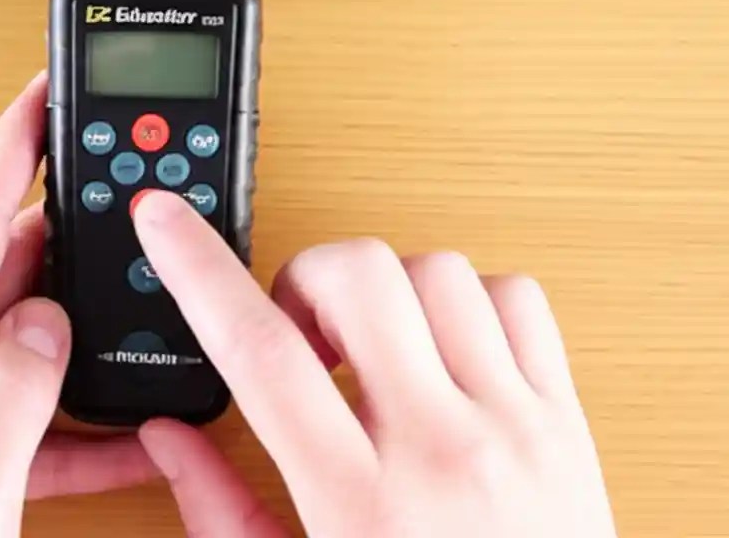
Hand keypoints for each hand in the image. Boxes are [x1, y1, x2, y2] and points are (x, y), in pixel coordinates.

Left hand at [0, 73, 155, 537]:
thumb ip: (13, 393)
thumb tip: (45, 318)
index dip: (10, 148)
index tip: (42, 94)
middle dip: (64, 244)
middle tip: (123, 220)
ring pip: (3, 344)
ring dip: (68, 339)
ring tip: (133, 332)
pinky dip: (49, 415)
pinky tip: (108, 434)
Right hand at [133, 191, 616, 536]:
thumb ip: (222, 512)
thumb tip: (170, 438)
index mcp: (360, 502)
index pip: (261, 353)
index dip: (199, 271)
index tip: (164, 221)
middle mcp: (443, 448)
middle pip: (361, 278)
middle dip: (308, 276)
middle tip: (301, 332)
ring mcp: (514, 424)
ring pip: (439, 271)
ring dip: (386, 289)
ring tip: (372, 349)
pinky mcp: (564, 418)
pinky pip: (517, 298)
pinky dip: (467, 299)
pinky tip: (440, 350)